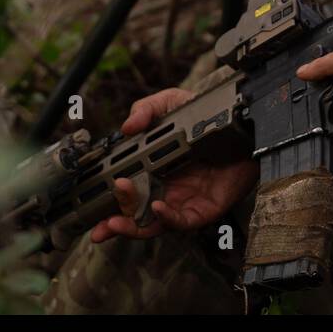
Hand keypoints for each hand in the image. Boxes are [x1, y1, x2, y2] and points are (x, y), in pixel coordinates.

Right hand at [89, 87, 257, 242]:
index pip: (123, 190)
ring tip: (116, 222)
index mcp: (151, 169)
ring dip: (132, 226)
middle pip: (133, 214)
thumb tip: (127, 128)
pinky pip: (182, 221)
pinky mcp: (204, 210)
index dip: (105, 200)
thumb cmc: (208, 116)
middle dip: (113, 223)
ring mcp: (183, 201)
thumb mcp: (172, 105)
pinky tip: (157, 208)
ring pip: (152, 224)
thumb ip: (146, 110)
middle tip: (100, 223)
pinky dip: (166, 218)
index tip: (86, 203)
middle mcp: (164, 188)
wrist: (246, 124)